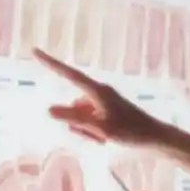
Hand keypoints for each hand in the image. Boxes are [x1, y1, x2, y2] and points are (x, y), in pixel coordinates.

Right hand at [35, 48, 168, 146]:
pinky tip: (106, 140)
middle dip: (78, 125)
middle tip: (100, 137)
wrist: (155, 138)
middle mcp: (98, 93)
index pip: (68, 74)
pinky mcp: (105, 111)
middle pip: (72, 107)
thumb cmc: (131, 132)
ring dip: (86, 130)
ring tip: (105, 139)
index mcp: (98, 91)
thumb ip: (75, 119)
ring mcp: (101, 103)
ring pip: (78, 117)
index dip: (50, 63)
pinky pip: (87, 122)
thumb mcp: (101, 128)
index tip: (34, 50)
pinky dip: (91, 132)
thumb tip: (48, 110)